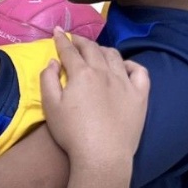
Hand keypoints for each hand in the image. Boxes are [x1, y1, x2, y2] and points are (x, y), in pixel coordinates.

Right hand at [41, 31, 149, 165]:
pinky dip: (131, 64)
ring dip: (103, 49)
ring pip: (115, 56)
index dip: (61, 39)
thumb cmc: (72, 133)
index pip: (69, 50)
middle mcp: (104, 72)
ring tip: (96, 51)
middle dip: (81, 41)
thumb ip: (47, 79)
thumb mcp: (50, 106)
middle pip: (92, 49)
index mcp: (81, 73)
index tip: (57, 31)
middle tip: (73, 39)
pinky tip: (124, 67)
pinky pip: (139, 72)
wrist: (102, 156)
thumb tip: (52, 61)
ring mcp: (125, 83)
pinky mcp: (140, 96)